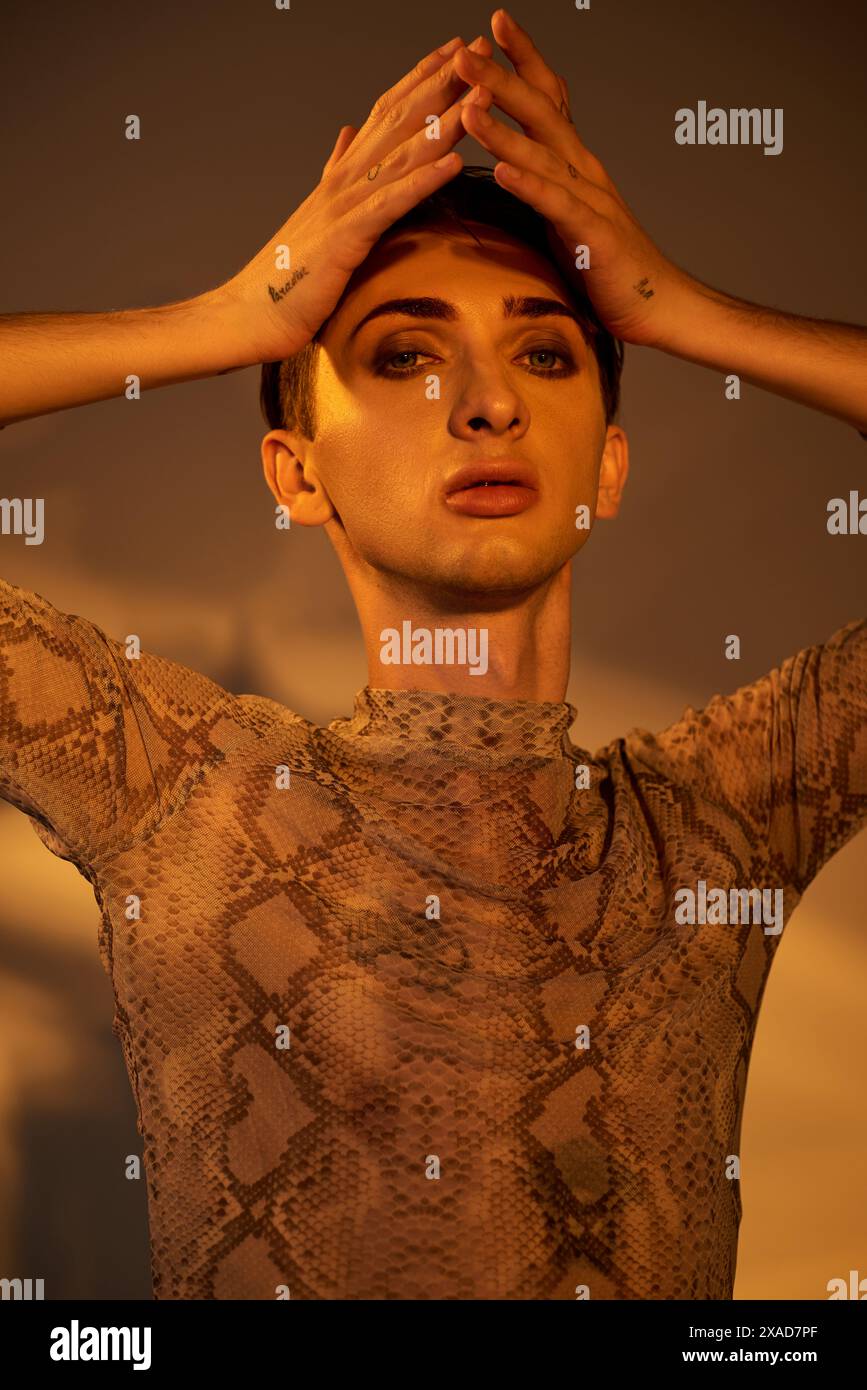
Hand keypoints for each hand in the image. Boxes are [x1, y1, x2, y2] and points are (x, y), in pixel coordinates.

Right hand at [213, 36, 492, 364]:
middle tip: (481, 47)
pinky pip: (391, 204)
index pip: (386, 114)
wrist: (250, 312)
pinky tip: (454, 163)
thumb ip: (335, 170)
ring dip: (446, 121)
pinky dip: (423, 181)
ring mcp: (343, 205)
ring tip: (483, 92)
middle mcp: (343, 179)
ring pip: (403, 153)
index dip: (421, 79)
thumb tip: (346, 134)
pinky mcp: (346, 239)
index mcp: (341, 175)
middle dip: (443, 82)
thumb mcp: (318, 216)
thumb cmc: (286, 276)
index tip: (456, 51)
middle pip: (400, 119)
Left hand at [455, 9, 693, 347]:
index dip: (522, 62)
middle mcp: (585, 171)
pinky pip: (557, 205)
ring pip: (542, 153)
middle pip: (541, 112)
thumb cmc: (609, 269)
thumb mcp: (566, 220)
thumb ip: (541, 191)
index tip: (491, 27)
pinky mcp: (594, 235)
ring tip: (468, 104)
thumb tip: (508, 173)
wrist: (661, 306)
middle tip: (463, 50)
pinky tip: (502, 171)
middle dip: (500, 78)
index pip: (548, 100)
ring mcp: (592, 200)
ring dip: (503, 128)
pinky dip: (529, 186)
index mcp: (576, 164)